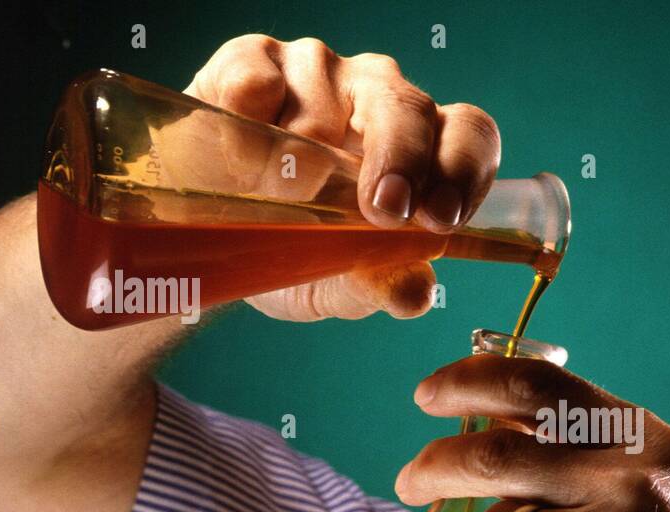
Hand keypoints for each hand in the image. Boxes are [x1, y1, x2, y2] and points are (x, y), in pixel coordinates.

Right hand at [184, 35, 500, 320]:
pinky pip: (258, 79)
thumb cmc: (287, 247)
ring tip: (280, 199)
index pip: (468, 135)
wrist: (201, 233)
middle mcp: (378, 98)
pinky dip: (248, 122)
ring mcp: (317, 73)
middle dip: (401, 159)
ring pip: (324, 94)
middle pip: (409, 107)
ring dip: (300, 159)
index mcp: (420, 149)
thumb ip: (379, 283)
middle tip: (381, 211)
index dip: (462, 170)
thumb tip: (416, 293)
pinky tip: (239, 162)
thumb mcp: (336, 282)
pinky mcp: (253, 60)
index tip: (439, 218)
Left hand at [394, 354, 669, 511]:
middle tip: (411, 480)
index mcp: (647, 445)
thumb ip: (590, 462)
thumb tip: (492, 429)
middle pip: (490, 454)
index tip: (429, 394)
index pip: (537, 385)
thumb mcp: (665, 500)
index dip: (468, 380)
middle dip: (433, 466)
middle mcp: (629, 484)